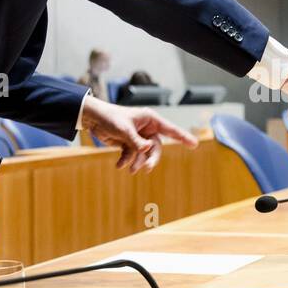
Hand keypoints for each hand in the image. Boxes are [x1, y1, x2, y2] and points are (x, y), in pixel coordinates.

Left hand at [79, 96, 197, 173]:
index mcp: (150, 119)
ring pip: (144, 154)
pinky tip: (119, 165)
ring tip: (129, 169)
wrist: (93, 119)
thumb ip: (136, 141)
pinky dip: (126, 161)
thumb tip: (147, 150)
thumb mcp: (124, 130)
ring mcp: (138, 137)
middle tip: (148, 169)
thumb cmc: (110, 118)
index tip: (195, 144)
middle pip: (156, 148)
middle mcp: (147, 128)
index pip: (170, 129)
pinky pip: (132, 156)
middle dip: (151, 159)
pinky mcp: (128, 144)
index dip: (183, 137)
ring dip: (137, 162)